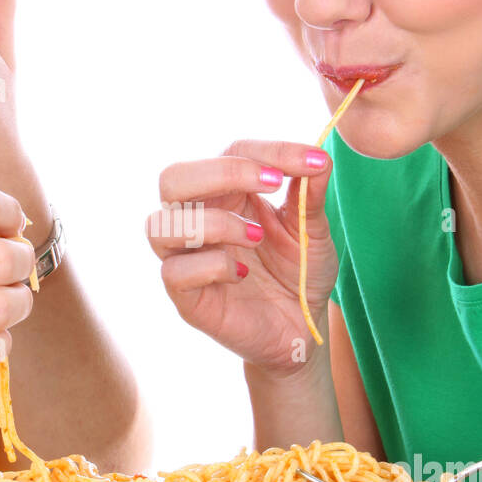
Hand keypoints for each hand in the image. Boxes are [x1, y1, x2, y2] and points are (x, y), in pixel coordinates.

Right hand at [146, 140, 335, 375]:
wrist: (302, 329)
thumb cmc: (300, 273)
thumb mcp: (313, 231)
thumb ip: (310, 194)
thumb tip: (321, 155)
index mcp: (226, 194)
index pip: (231, 153)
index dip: (270, 152)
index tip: (313, 161)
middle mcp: (196, 220)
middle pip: (173, 178)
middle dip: (223, 173)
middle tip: (273, 184)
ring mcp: (185, 258)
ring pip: (160, 225)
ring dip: (214, 222)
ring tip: (256, 237)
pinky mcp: (186, 296)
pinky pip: (175, 272)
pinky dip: (212, 266)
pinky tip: (242, 273)